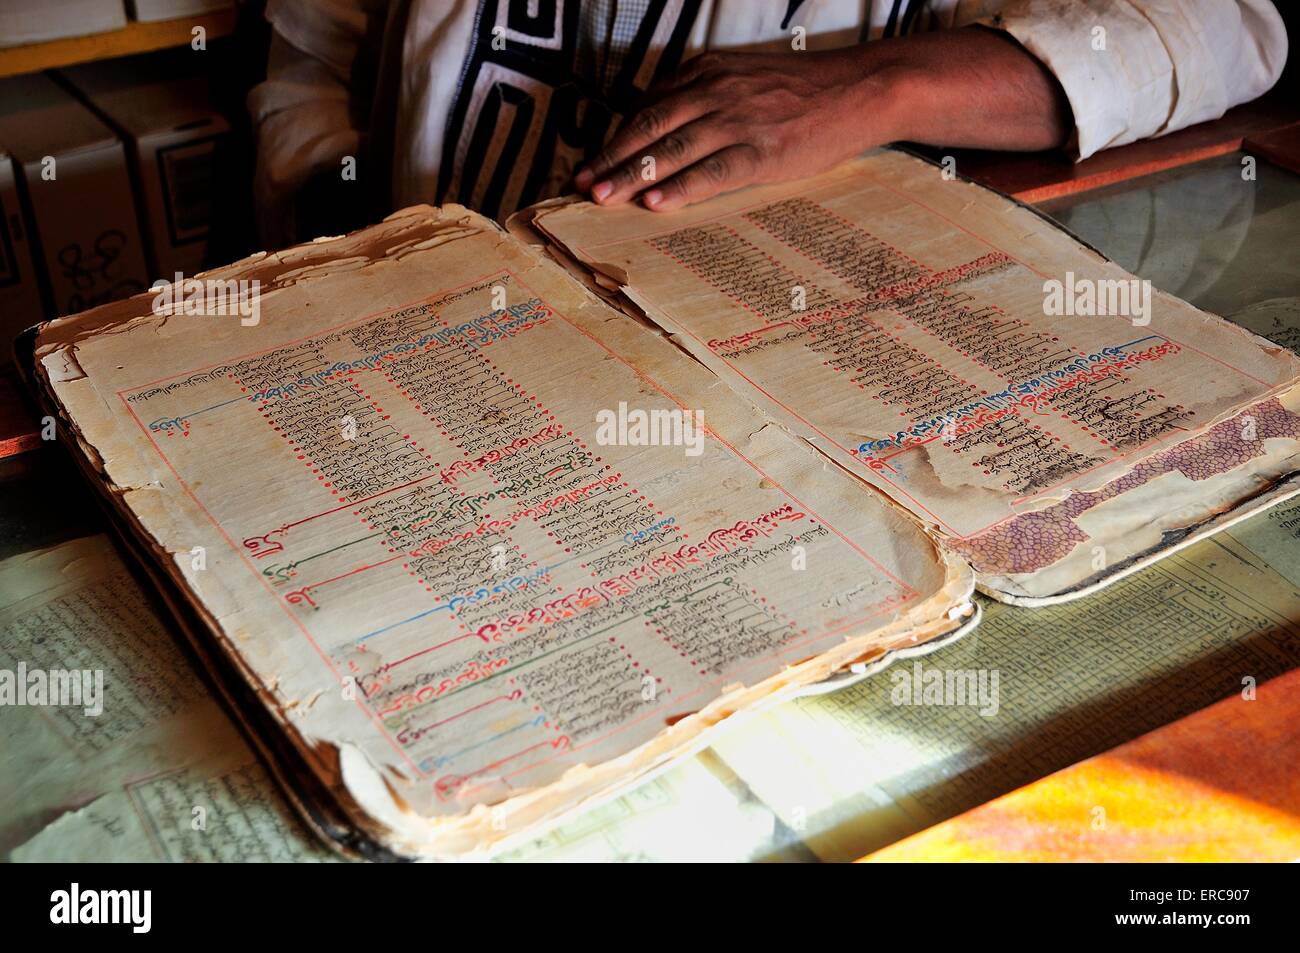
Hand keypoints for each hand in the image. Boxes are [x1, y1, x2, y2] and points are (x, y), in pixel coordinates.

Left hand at [573, 48, 902, 211]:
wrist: (861, 89)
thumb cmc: (803, 92)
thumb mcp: (743, 80)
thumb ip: (703, 99)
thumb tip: (665, 133)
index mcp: (707, 72)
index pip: (647, 108)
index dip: (614, 139)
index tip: (590, 165)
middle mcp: (715, 91)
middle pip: (649, 128)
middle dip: (611, 159)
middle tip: (582, 186)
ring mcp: (738, 120)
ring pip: (672, 150)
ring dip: (632, 176)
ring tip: (603, 199)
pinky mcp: (762, 151)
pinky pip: (712, 171)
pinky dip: (680, 187)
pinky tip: (656, 203)